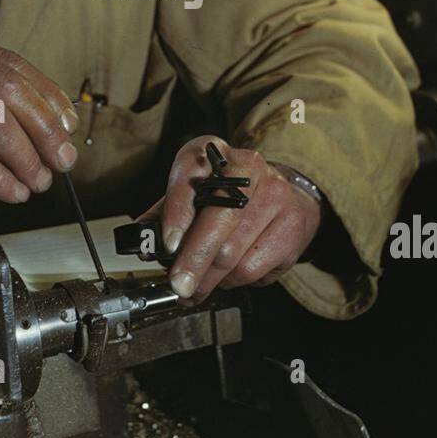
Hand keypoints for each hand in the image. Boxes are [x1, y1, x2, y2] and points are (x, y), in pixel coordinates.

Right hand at [0, 21, 79, 206]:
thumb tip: (41, 119)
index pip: (11, 63)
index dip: (48, 96)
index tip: (68, 125)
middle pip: (11, 88)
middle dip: (46, 129)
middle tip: (64, 159)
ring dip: (27, 157)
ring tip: (38, 180)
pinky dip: (0, 176)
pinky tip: (12, 191)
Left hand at [136, 136, 322, 301]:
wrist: (287, 196)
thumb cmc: (231, 195)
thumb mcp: (196, 191)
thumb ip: (169, 212)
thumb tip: (145, 242)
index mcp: (214, 151)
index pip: (192, 177)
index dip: (178, 212)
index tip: (168, 243)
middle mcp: (249, 166)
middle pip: (218, 220)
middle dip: (194, 260)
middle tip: (178, 285)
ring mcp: (276, 195)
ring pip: (234, 252)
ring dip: (210, 279)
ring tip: (199, 285)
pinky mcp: (292, 226)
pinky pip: (253, 268)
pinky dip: (233, 281)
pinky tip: (228, 276)